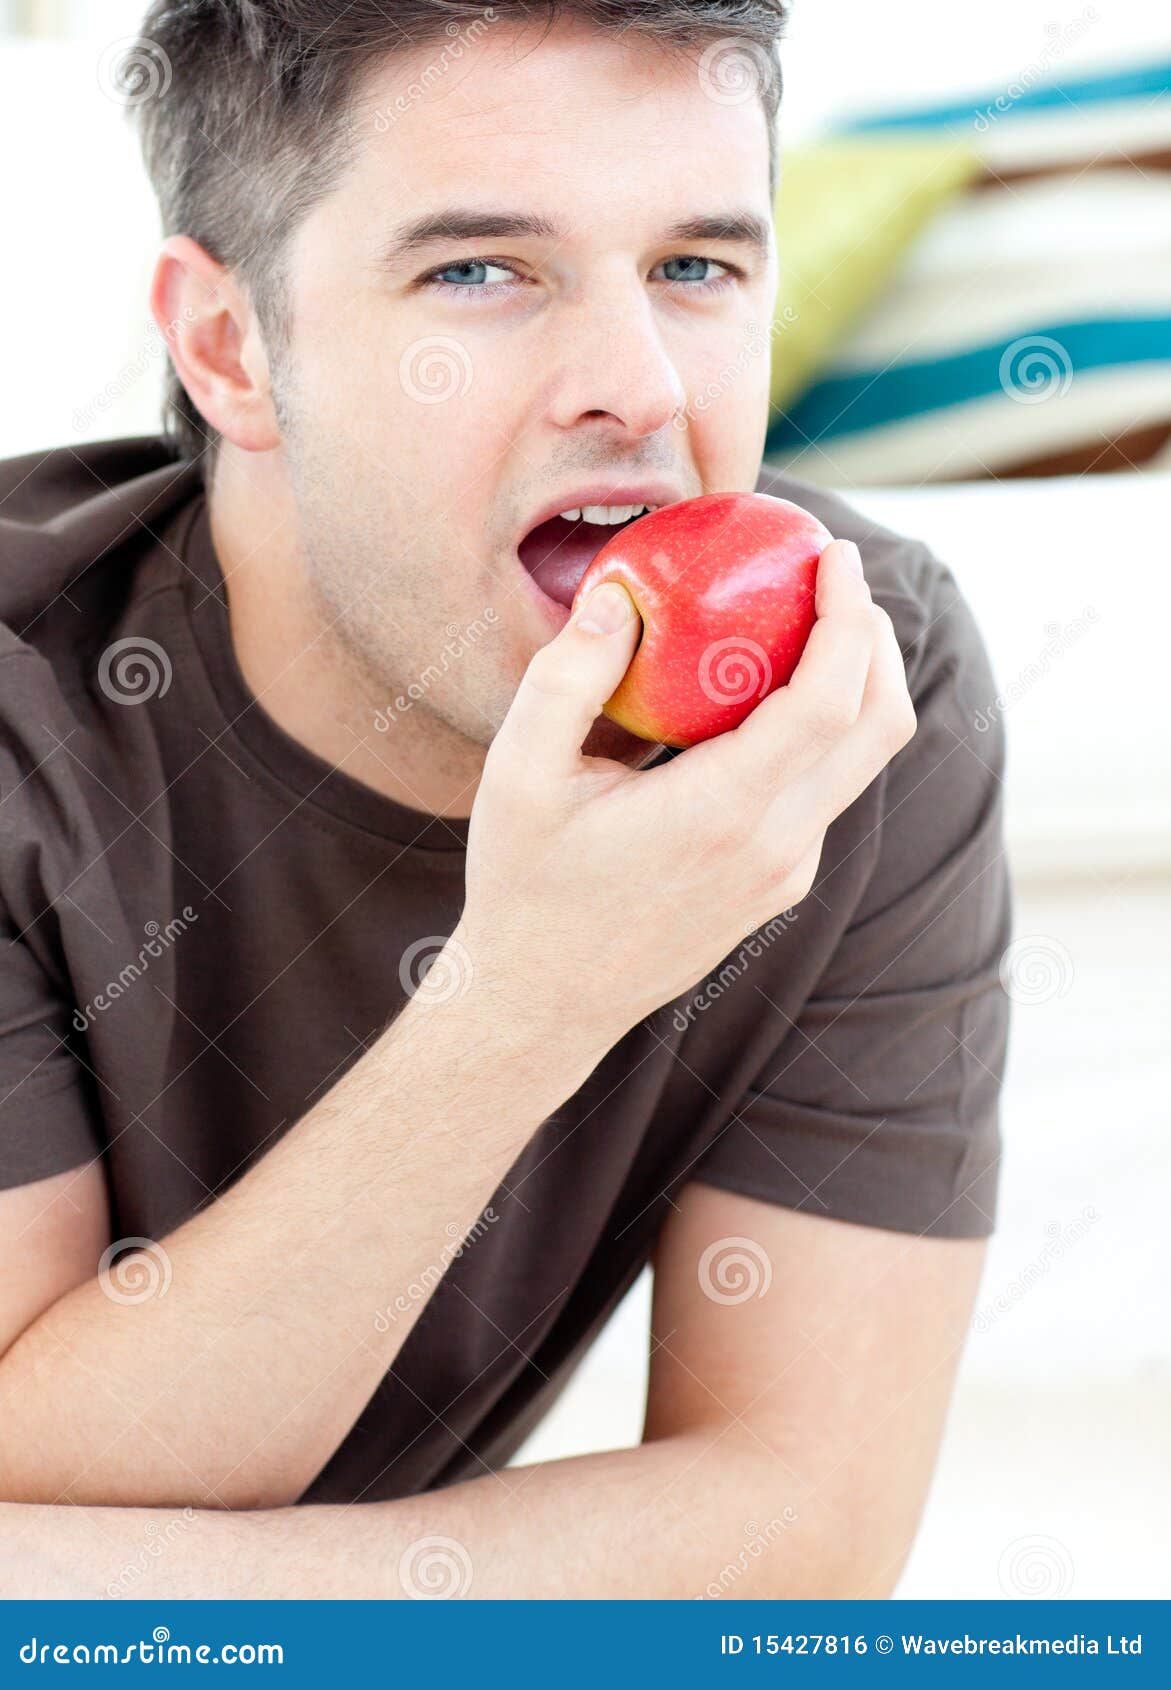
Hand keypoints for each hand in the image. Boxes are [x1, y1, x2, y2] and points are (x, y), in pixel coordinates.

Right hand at [455, 539, 915, 1053]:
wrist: (543, 1003)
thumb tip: (618, 592)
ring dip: (855, 683)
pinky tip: (762, 698)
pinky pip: (827, 792)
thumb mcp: (519, 775)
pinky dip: (822, 729)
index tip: (830, 553)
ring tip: (803, 623)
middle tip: (832, 577)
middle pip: (880, 726)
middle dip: (873, 637)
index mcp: (721, 814)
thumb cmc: (525, 888)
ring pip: (863, 762)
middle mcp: (776, 848)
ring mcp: (786, 873)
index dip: (848, 617)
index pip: (829, 701)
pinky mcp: (780, 885)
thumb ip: (566, 676)